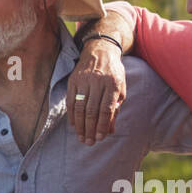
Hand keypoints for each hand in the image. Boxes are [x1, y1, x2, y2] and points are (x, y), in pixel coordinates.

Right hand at [68, 2, 134, 143]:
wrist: (100, 50)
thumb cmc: (113, 73)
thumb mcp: (120, 89)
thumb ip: (116, 109)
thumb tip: (110, 130)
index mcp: (112, 84)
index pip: (106, 109)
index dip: (102, 125)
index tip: (100, 138)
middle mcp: (98, 82)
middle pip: (92, 110)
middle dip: (90, 129)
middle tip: (89, 142)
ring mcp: (84, 80)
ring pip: (80, 107)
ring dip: (80, 125)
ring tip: (81, 137)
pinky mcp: (73, 80)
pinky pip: (71, 101)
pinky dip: (72, 115)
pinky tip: (74, 125)